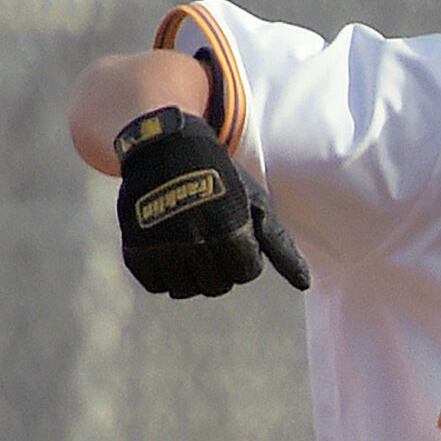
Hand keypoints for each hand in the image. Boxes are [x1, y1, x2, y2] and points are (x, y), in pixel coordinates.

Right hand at [114, 106, 310, 297]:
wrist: (167, 149)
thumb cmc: (223, 179)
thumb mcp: (257, 205)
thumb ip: (281, 247)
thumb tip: (305, 285)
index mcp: (231, 231)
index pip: (246, 273)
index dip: (243, 254)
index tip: (233, 231)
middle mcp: (197, 241)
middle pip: (217, 286)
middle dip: (218, 266)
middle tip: (209, 235)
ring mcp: (163, 247)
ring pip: (185, 290)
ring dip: (190, 273)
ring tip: (188, 240)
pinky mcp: (136, 250)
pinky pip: (156, 284)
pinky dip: (163, 272)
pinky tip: (167, 246)